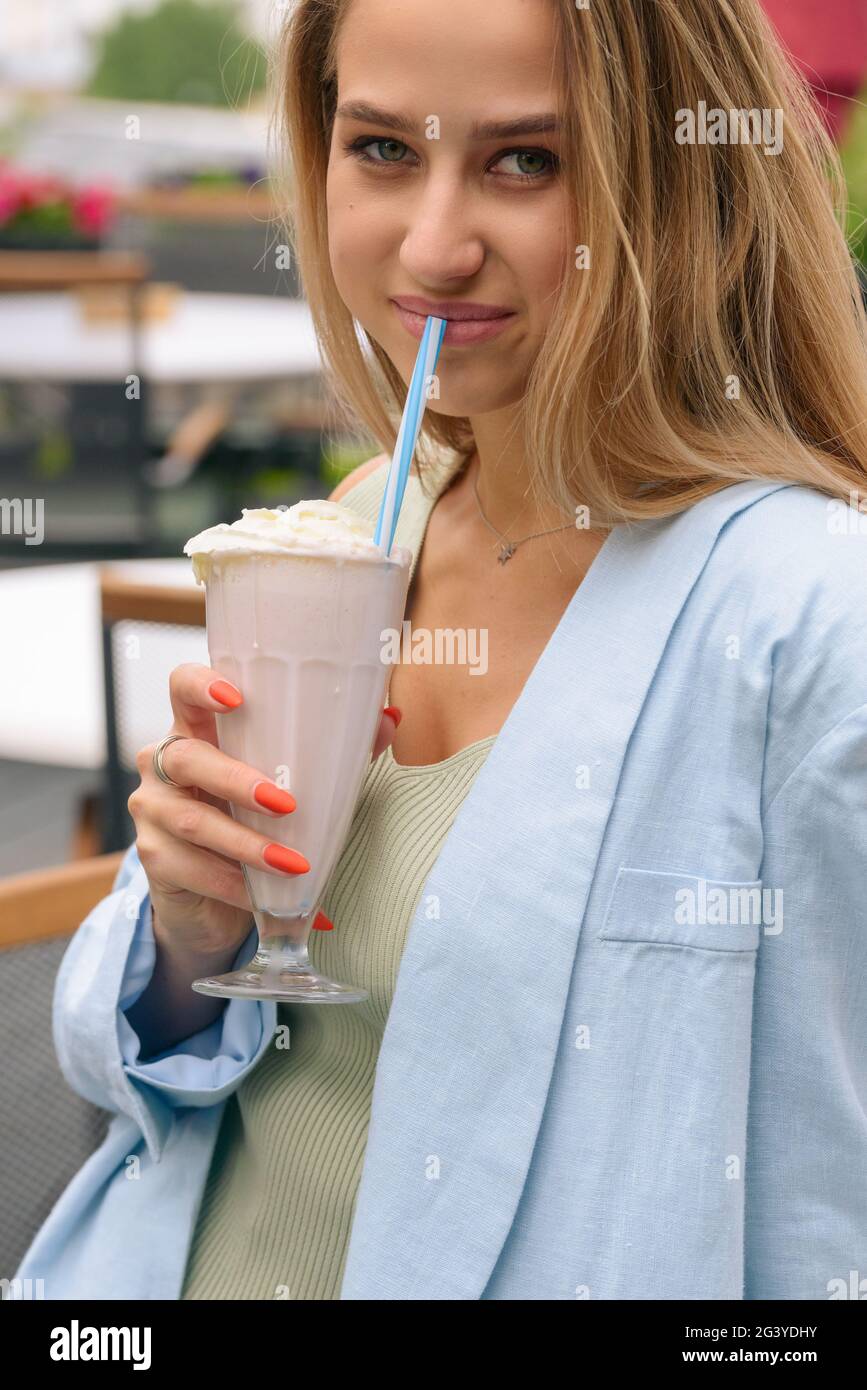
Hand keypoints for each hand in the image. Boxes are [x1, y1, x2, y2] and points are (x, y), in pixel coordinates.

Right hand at [127, 663, 401, 960]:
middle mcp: (163, 762)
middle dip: (237, 781)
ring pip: (193, 822)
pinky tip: (269, 898)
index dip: (201, 685)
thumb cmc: (254, 819)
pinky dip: (237, 885)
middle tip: (287, 803)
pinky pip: (194, 870)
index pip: (182, 687)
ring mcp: (152, 811)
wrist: (213, 897)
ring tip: (293, 863)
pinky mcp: (154, 859)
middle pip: (187, 758)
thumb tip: (387, 722)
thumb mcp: (290, 781)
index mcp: (197, 728)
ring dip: (248, 844)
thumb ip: (333, 750)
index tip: (236, 698)